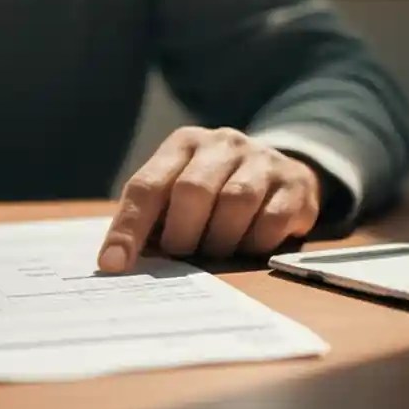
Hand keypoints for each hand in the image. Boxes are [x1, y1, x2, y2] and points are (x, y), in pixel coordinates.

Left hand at [98, 127, 321, 271]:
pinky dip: (256, 243)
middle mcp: (221, 143)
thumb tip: (119, 263)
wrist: (278, 170)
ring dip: (220, 240)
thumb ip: (152, 221)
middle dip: (182, 234)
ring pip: (235, 202)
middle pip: (193, 191)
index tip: (114, 264)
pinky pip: (272, 219)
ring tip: (215, 253)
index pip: (146, 186)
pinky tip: (249, 246)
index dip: (129, 228)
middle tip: (182, 256)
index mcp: (183, 144)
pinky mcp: (294, 181)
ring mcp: (261, 158)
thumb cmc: (214, 192)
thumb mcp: (178, 195)